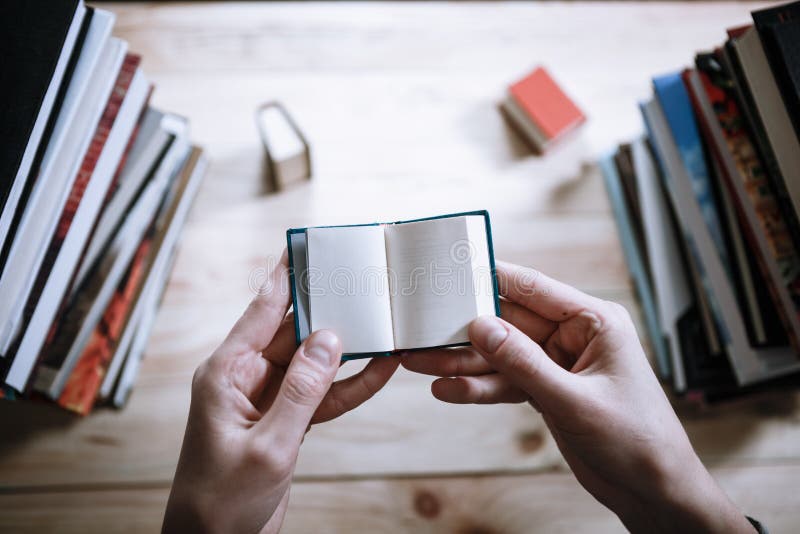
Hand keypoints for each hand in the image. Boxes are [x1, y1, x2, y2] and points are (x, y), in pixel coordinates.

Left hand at [163, 252, 398, 532]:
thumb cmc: (222, 499)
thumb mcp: (268, 445)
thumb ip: (301, 390)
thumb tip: (329, 340)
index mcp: (226, 374)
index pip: (260, 312)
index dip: (284, 277)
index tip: (302, 245)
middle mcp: (246, 379)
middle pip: (292, 332)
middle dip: (327, 310)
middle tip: (359, 282)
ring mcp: (268, 400)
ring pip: (313, 363)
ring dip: (346, 350)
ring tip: (381, 325)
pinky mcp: (286, 421)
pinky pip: (321, 394)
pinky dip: (349, 386)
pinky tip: (379, 371)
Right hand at [402, 261, 751, 532]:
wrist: (652, 490)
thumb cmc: (636, 439)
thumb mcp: (574, 400)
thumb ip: (524, 363)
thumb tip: (480, 327)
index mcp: (593, 321)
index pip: (533, 289)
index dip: (491, 278)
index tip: (452, 271)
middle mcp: (573, 337)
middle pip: (508, 324)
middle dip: (465, 331)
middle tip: (422, 331)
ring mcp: (557, 365)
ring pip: (501, 356)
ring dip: (463, 362)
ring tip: (420, 363)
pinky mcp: (546, 391)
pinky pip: (505, 382)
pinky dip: (478, 388)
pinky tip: (447, 389)